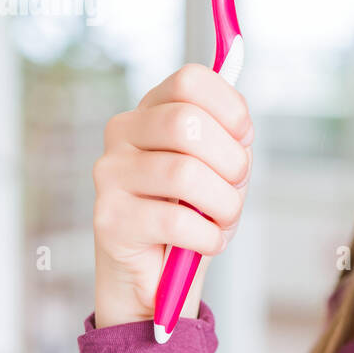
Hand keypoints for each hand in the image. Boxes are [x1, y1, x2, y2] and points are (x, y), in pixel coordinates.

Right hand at [92, 64, 253, 328]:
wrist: (156, 273)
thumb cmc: (193, 210)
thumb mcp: (220, 166)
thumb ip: (230, 138)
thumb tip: (241, 129)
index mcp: (151, 109)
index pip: (189, 80)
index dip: (230, 108)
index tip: (244, 137)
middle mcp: (122, 133)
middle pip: (186, 122)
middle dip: (231, 160)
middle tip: (236, 187)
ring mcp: (110, 174)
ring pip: (184, 174)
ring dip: (223, 204)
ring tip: (222, 220)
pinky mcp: (109, 218)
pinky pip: (176, 221)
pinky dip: (208, 237)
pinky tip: (206, 242)